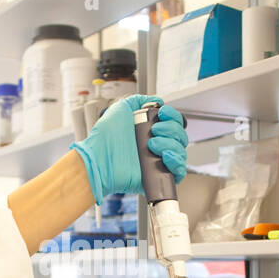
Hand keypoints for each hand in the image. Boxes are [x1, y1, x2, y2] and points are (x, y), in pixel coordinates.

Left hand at [71, 94, 188, 204]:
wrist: (98, 159)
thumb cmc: (104, 138)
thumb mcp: (121, 109)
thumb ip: (138, 100)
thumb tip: (157, 100)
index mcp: (150, 131)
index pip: (174, 123)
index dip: (173, 116)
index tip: (163, 113)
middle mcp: (156, 146)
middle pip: (180, 136)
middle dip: (171, 129)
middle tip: (154, 130)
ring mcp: (157, 162)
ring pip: (180, 152)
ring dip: (170, 144)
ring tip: (152, 144)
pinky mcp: (157, 177)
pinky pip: (179, 172)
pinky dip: (176, 162)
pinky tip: (164, 156)